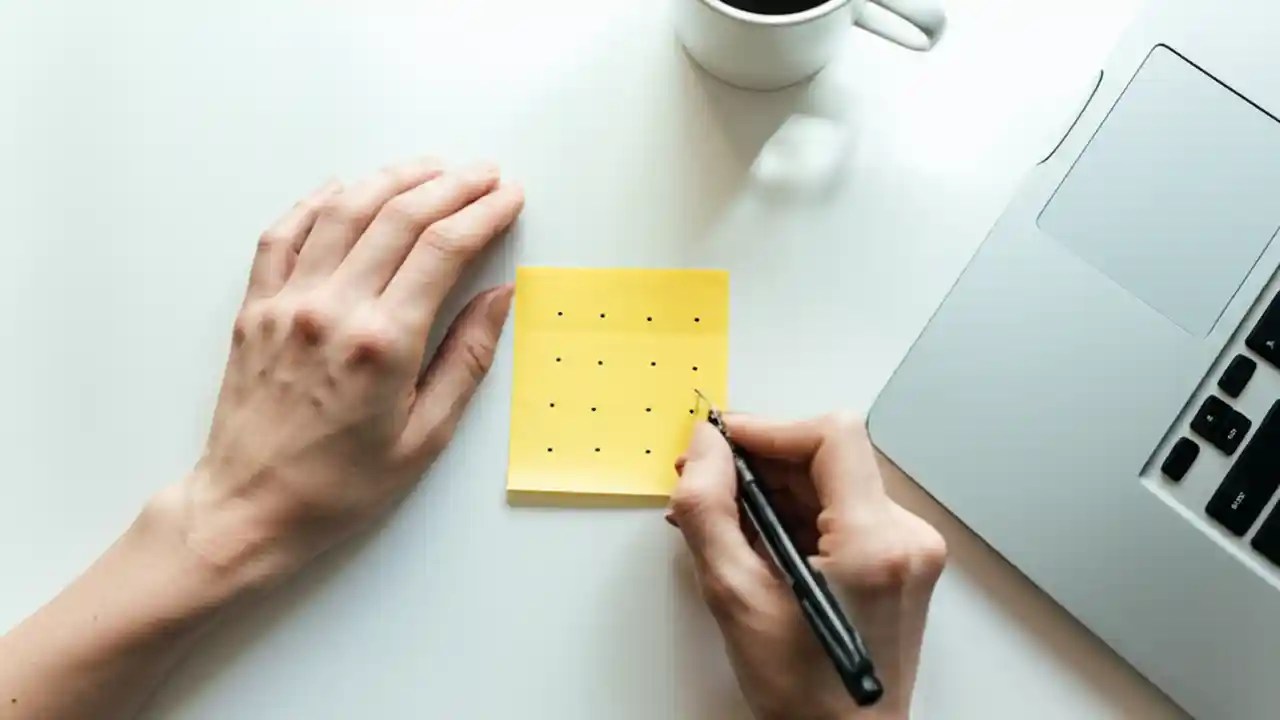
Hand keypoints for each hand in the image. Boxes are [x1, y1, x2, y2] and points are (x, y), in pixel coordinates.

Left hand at [153, 157, 523, 587]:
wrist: (249, 508)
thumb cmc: (341, 486)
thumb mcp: (424, 437)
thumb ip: (466, 360)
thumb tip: (499, 296)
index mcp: (382, 343)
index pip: (442, 250)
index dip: (483, 213)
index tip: (509, 197)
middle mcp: (333, 309)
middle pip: (398, 217)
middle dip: (450, 185)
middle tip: (484, 173)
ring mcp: (287, 302)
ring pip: (343, 210)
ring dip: (391, 179)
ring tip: (429, 166)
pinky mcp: (255, 307)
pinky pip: (284, 232)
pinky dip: (317, 200)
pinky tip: (346, 187)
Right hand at [668, 414, 946, 719]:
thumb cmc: (803, 693)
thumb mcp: (735, 598)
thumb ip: (709, 511)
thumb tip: (704, 447)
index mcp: (877, 545)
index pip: (831, 438)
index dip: (770, 429)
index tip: (723, 443)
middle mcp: (906, 537)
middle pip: (829, 457)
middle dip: (761, 462)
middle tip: (705, 480)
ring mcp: (908, 548)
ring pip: (832, 482)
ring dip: (773, 489)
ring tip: (723, 519)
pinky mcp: (899, 559)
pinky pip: (841, 509)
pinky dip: (794, 513)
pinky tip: (756, 539)